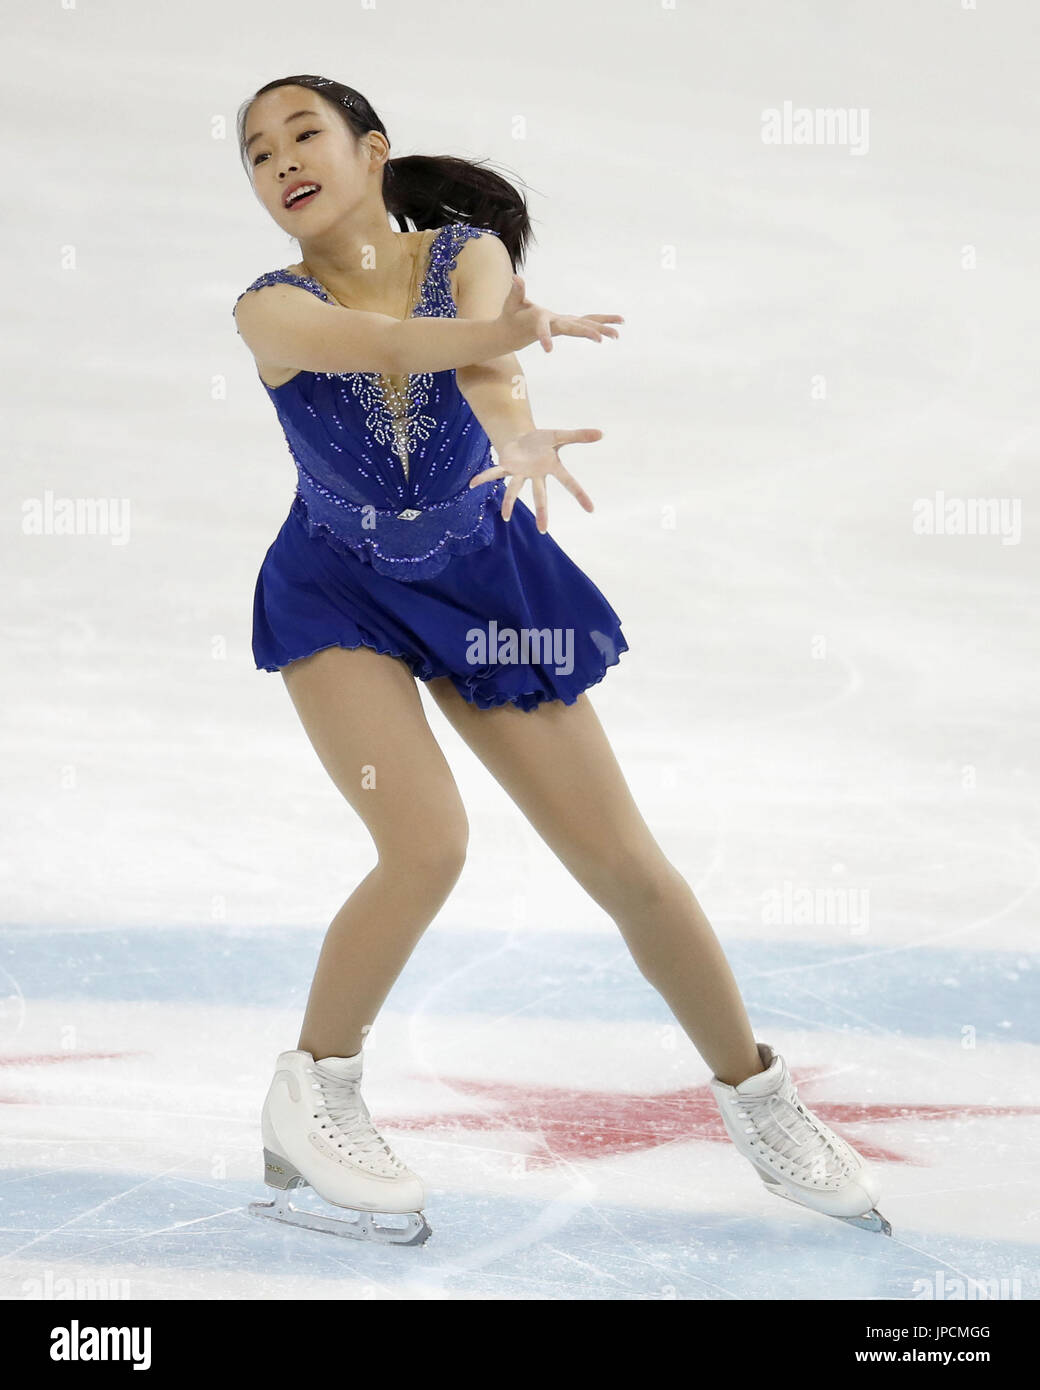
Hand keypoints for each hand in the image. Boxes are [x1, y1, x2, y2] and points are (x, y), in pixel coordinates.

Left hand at [468, 427, 601, 532]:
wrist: (522, 439)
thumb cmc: (542, 440)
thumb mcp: (561, 436)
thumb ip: (579, 435)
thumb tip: (601, 433)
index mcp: (551, 468)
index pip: (569, 482)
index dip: (580, 495)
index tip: (591, 509)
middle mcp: (536, 475)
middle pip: (540, 496)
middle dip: (542, 512)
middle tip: (543, 531)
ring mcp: (520, 473)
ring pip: (514, 490)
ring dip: (508, 503)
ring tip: (505, 517)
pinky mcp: (507, 467)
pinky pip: (494, 473)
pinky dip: (483, 478)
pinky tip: (471, 484)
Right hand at [500, 274, 622, 352]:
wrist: (514, 335)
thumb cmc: (511, 317)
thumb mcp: (510, 304)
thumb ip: (516, 292)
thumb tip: (516, 277)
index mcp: (539, 322)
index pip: (543, 328)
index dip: (545, 336)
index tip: (548, 350)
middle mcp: (555, 325)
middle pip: (572, 329)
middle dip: (585, 333)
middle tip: (600, 339)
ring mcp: (563, 326)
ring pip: (584, 326)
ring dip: (602, 329)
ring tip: (618, 334)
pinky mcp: (568, 324)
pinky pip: (587, 322)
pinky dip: (601, 322)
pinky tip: (617, 323)